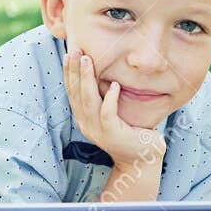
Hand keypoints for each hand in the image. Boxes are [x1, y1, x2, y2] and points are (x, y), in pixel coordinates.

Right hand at [63, 45, 166, 169]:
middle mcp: (86, 124)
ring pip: (88, 101)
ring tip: (88, 60)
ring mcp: (98, 130)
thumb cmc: (130, 132)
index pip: (72, 92)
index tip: (69, 53)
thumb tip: (103, 73)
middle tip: (76, 50)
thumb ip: (103, 98)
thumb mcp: (111, 113)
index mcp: (83, 117)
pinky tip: (114, 85)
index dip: (69, 72)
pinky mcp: (112, 134)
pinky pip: (107, 114)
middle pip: (76, 93)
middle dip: (75, 70)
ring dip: (87, 79)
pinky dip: (109, 99)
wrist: (141, 160)